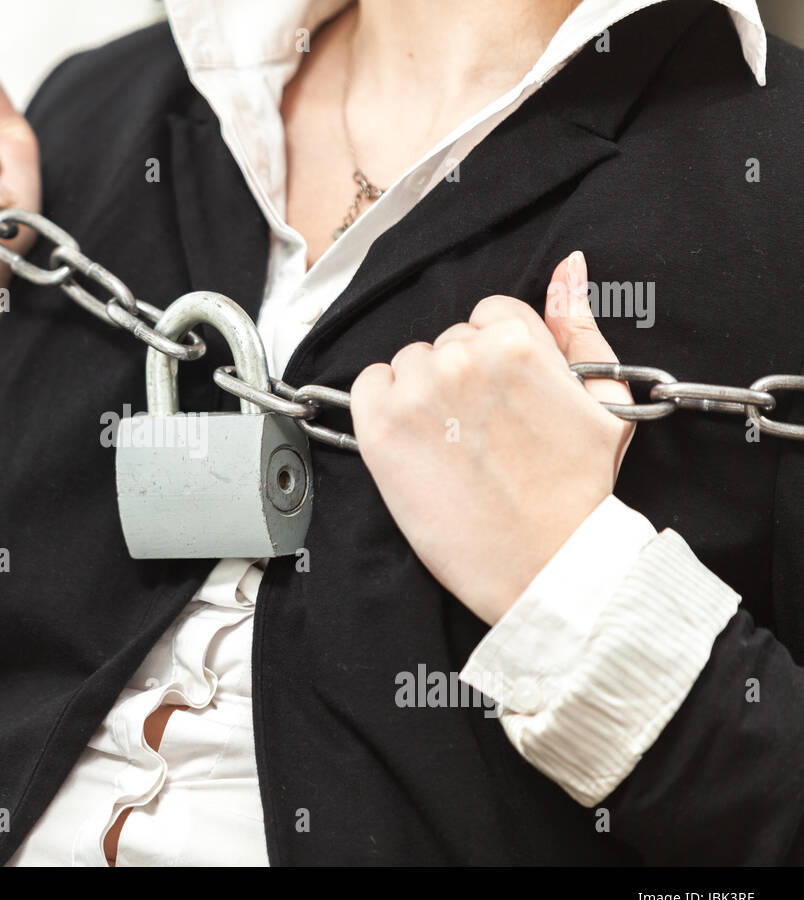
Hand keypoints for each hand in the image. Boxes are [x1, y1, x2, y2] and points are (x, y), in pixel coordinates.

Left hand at [349, 251, 635, 624]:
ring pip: (408, 363)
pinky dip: (382, 408)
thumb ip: (579, 328)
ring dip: (423, 394)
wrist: (543, 564)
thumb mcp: (602, 401)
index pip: (489, 315)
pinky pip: (366, 386)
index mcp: (518, 342)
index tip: (503, 401)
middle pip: (448, 340)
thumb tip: (568, 267)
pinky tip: (415, 445)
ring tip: (454, 446)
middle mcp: (463, 358)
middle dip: (461, 377)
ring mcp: (417, 391)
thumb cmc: (576, 490)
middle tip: (482, 433)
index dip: (497, 360)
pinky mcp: (379, 428)